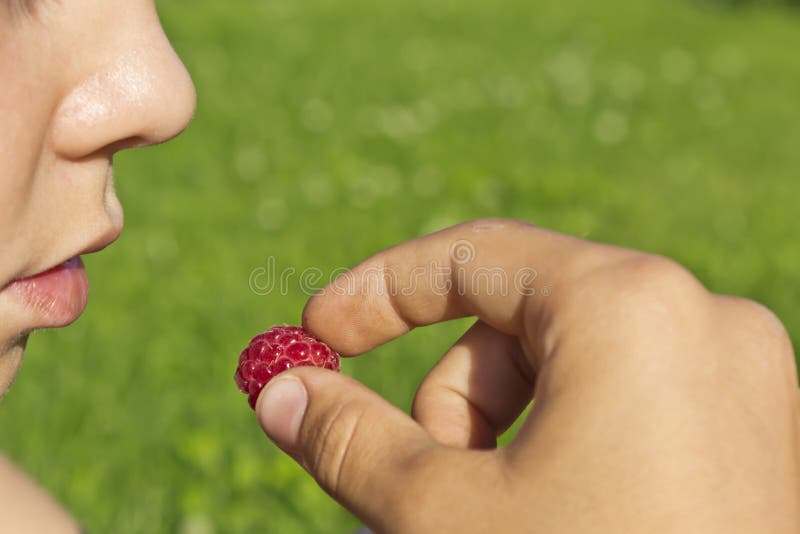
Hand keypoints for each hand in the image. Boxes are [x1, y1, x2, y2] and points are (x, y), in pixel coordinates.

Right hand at [256, 219, 799, 532]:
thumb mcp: (444, 515)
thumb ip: (350, 439)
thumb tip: (278, 392)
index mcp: (628, 304)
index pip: (473, 256)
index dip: (379, 291)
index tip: (316, 334)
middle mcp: (698, 317)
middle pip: (516, 323)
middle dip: (452, 405)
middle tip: (433, 489)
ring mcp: (734, 372)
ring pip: (568, 365)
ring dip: (503, 433)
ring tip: (499, 516)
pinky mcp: (746, 426)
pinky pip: (623, 399)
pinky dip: (563, 444)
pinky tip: (559, 513)